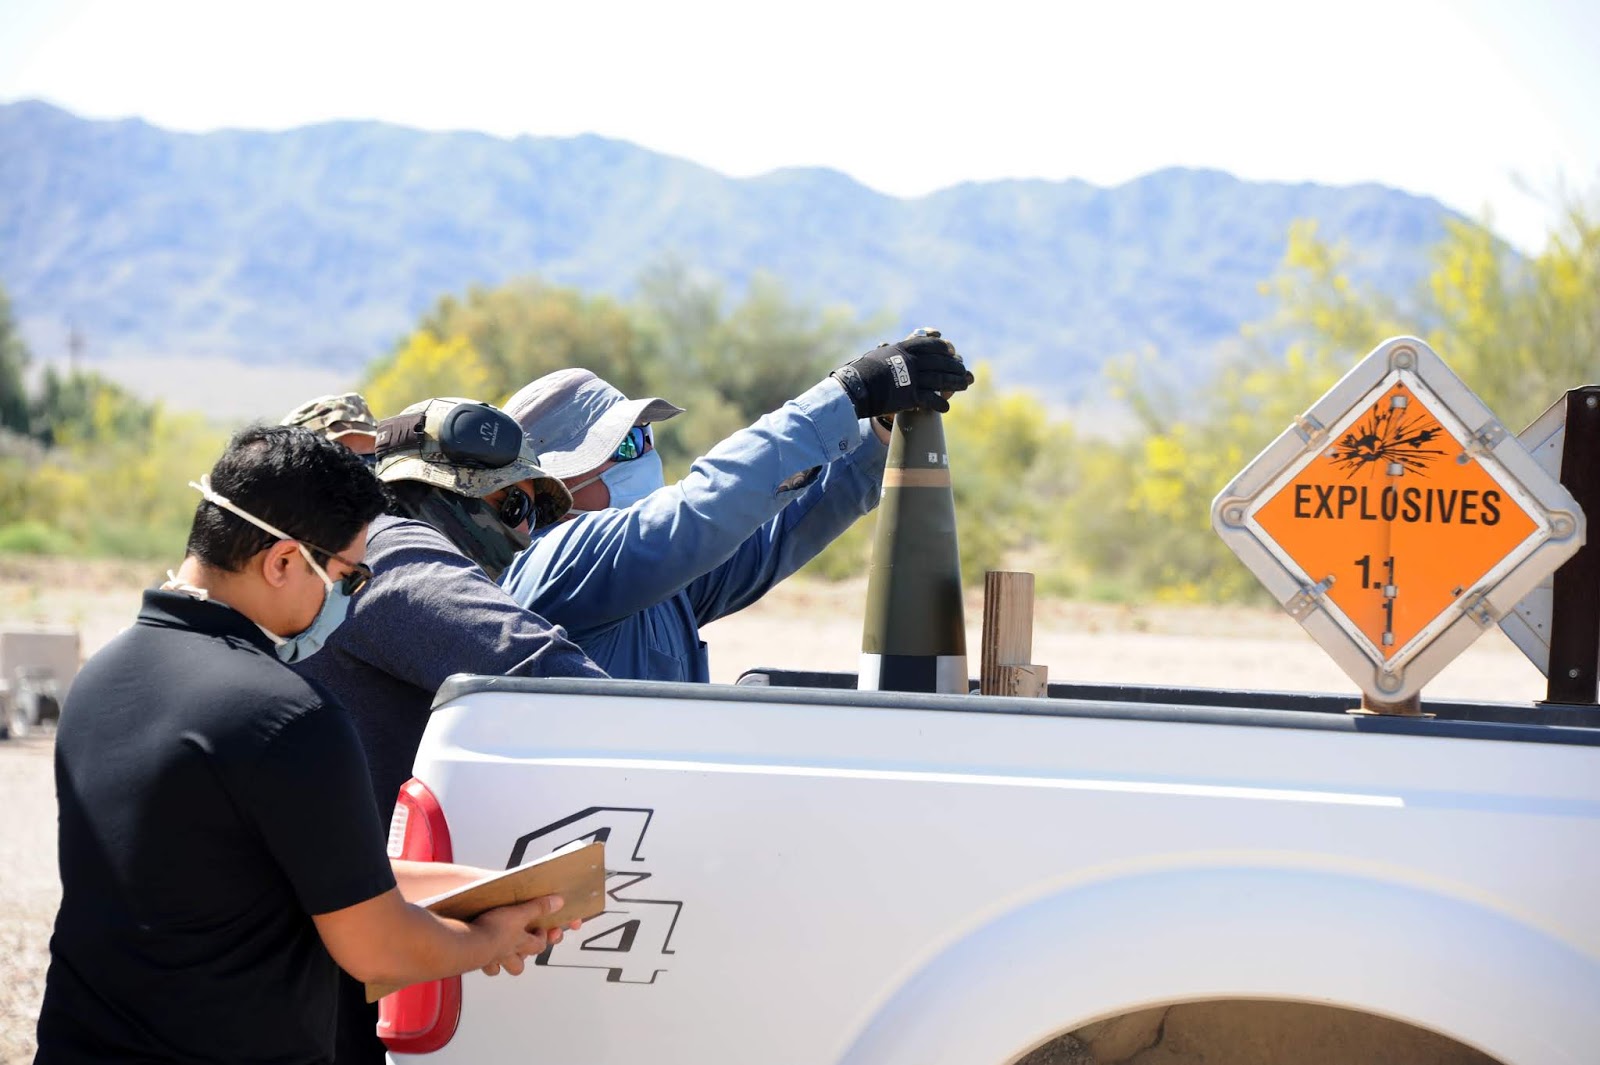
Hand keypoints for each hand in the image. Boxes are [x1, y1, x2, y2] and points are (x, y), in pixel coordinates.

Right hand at [472, 893, 563, 976]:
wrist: (470, 943)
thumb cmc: (494, 930)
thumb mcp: (519, 913)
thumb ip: (538, 907)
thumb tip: (558, 903)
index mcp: (521, 943)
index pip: (539, 945)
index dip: (542, 938)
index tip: (542, 928)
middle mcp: (508, 954)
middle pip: (520, 964)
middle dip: (523, 957)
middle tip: (523, 948)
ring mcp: (492, 958)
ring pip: (501, 968)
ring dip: (504, 963)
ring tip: (502, 955)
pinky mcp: (477, 960)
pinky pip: (483, 966)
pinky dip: (485, 962)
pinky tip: (482, 956)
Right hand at [829, 328, 973, 418]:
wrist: (855, 388)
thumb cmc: (863, 371)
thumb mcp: (880, 355)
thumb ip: (893, 352)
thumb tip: (888, 345)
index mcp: (905, 348)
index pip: (932, 345)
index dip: (945, 348)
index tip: (953, 352)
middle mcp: (912, 361)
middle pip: (941, 362)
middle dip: (955, 367)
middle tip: (964, 372)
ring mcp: (912, 378)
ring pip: (941, 380)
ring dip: (955, 383)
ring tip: (964, 386)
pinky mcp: (910, 395)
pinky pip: (932, 399)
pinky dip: (941, 404)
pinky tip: (945, 407)